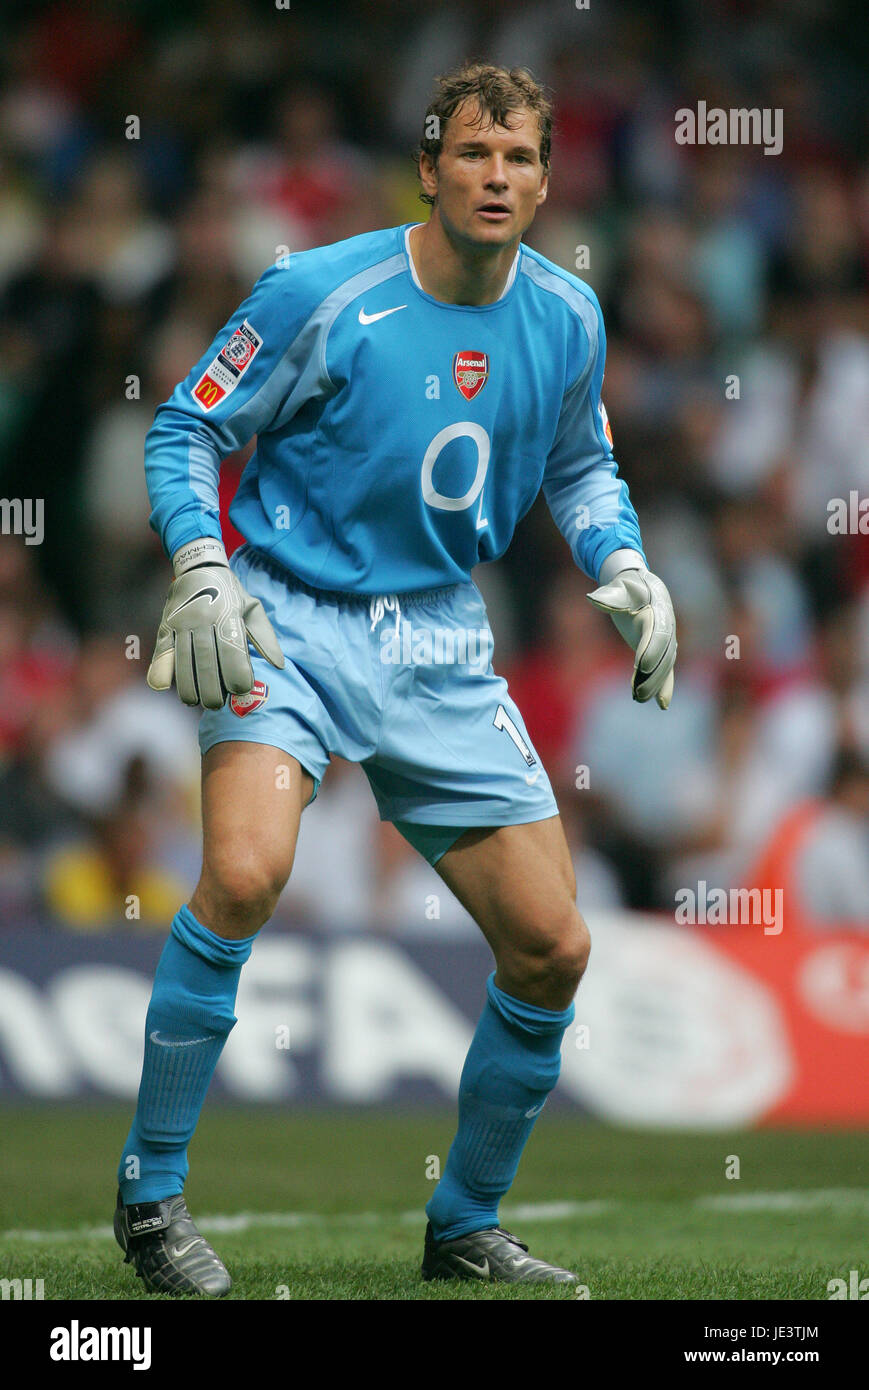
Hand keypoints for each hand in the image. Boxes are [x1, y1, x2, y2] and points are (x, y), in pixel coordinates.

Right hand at [147, 539, 283, 708]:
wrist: (199, 565)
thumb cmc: (230, 593)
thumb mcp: (252, 609)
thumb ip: (265, 639)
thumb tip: (279, 666)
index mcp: (229, 615)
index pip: (233, 650)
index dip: (237, 673)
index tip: (240, 690)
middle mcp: (205, 619)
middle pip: (206, 661)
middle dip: (211, 688)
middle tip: (216, 705)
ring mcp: (183, 622)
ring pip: (183, 659)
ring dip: (188, 685)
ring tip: (195, 702)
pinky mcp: (166, 624)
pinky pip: (163, 649)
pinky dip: (160, 668)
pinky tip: (164, 686)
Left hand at [587, 559, 676, 708]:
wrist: (640, 586)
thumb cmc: (626, 587)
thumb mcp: (618, 587)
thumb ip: (609, 596)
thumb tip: (593, 599)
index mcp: (657, 611)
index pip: (656, 633)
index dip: (651, 649)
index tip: (641, 665)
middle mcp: (666, 627)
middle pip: (663, 654)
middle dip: (652, 674)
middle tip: (638, 692)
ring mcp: (667, 640)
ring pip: (665, 665)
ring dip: (655, 684)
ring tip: (640, 699)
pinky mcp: (661, 650)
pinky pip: (666, 669)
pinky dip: (665, 686)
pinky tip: (662, 704)